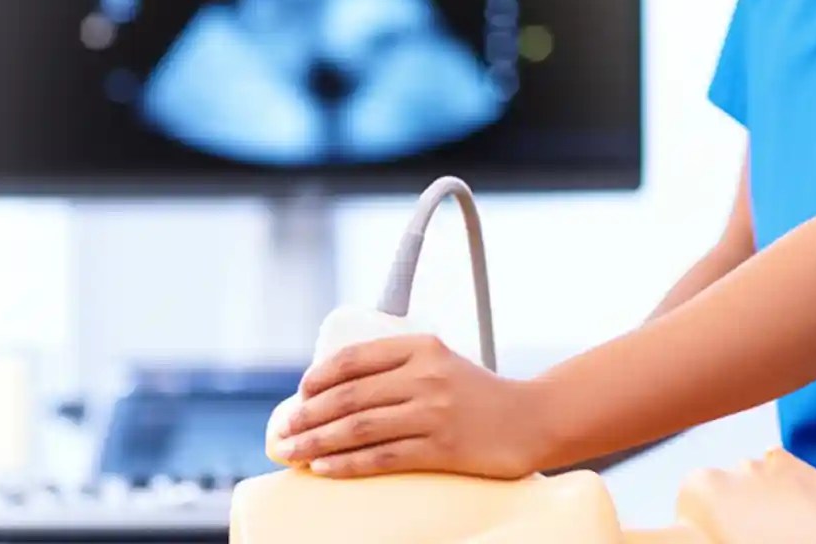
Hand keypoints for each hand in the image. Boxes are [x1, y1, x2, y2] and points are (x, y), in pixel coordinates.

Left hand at [272, 335, 545, 478]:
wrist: (531, 420)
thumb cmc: (478, 395)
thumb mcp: (440, 363)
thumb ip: (398, 368)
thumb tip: (335, 392)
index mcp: (421, 347)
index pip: (355, 358)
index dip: (319, 378)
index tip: (299, 395)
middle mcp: (425, 375)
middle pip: (349, 396)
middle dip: (308, 416)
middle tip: (283, 431)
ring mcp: (434, 412)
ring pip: (359, 428)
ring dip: (317, 442)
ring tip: (293, 452)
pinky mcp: (442, 448)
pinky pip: (382, 457)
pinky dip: (347, 464)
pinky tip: (325, 468)